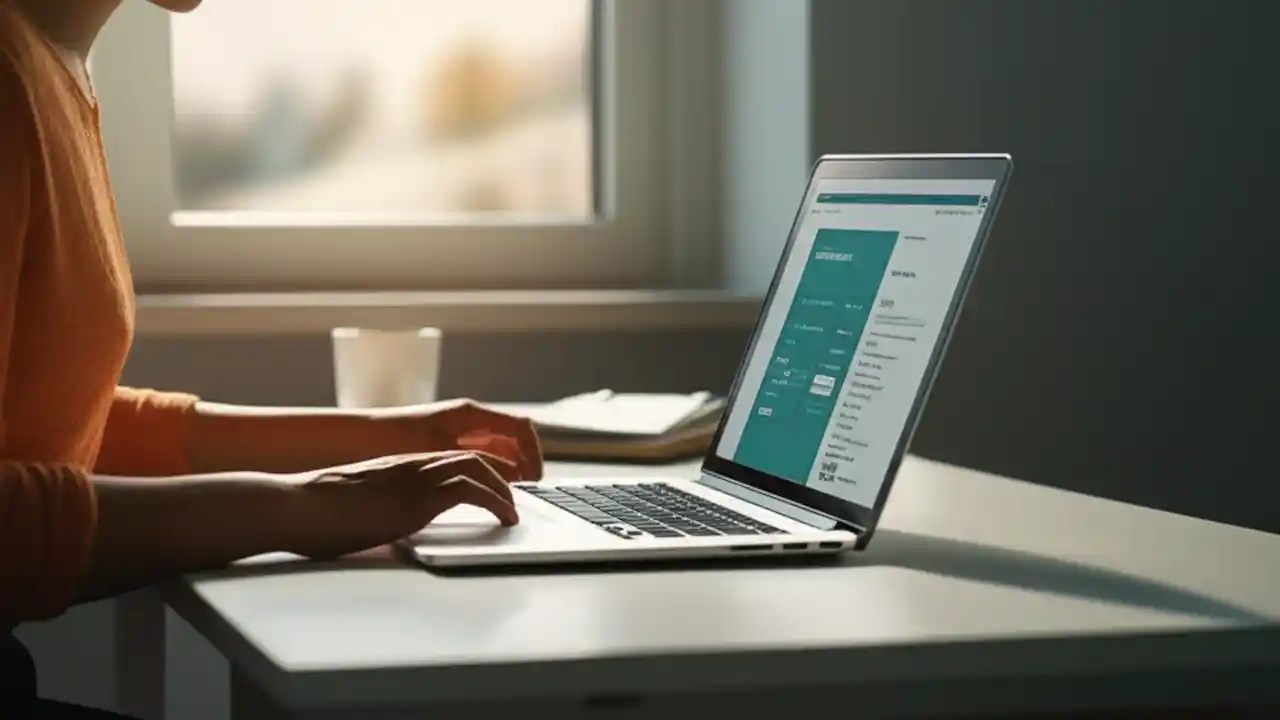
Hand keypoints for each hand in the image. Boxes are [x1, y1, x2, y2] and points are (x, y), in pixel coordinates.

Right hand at [288, 450, 520, 559]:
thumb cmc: (311, 512)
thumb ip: (374, 508)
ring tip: (513, 512)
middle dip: (499, 476)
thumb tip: (377, 528)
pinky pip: (471, 491)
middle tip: (513, 498)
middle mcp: (410, 465)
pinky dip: (496, 503)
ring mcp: (415, 479)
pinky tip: (505, 520)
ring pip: (477, 468)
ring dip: (504, 490)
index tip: (492, 488)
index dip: (475, 472)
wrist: (294, 505)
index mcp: (395, 465)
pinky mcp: (417, 499)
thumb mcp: (352, 504)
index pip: (447, 458)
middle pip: (469, 457)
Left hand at [372, 399, 543, 480]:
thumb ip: (475, 462)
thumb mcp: (439, 452)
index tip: (537, 480)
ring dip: (508, 470)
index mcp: (470, 414)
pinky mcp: (442, 446)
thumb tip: (508, 476)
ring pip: (496, 450)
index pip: (522, 429)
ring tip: (509, 496)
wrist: (347, 439)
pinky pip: (477, 458)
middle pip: (512, 439)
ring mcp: (454, 432)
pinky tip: (483, 493)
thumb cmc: (389, 439)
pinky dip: (488, 473)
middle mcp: (465, 419)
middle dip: (525, 465)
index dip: (535, 455)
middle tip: (528, 492)